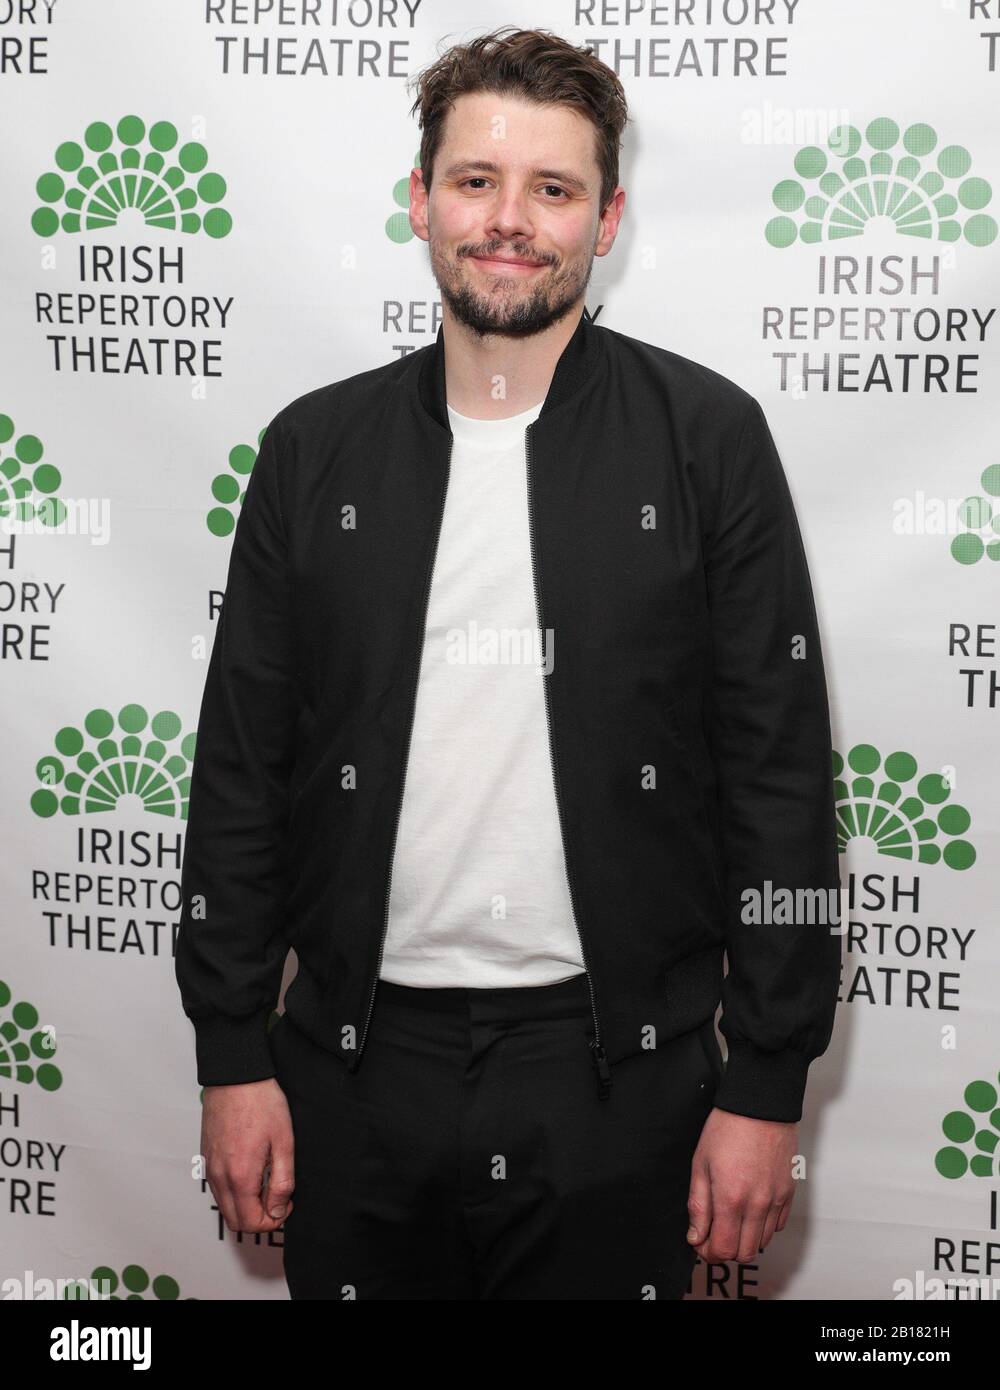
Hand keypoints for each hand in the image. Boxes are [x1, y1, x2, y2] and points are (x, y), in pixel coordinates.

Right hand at [201, 1078, 294, 1233]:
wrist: (235, 1077)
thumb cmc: (261, 1103)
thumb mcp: (284, 1142)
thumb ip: (282, 1181)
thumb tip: (279, 1209)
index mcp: (240, 1176)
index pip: (252, 1223)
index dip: (274, 1220)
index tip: (287, 1203)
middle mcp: (220, 1177)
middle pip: (235, 1222)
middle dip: (258, 1219)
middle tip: (278, 1198)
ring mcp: (210, 1168)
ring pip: (225, 1207)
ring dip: (245, 1207)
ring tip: (266, 1184)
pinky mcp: (206, 1158)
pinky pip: (218, 1189)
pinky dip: (234, 1193)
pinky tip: (251, 1173)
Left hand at [686, 1108, 796, 1263]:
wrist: (760, 1104)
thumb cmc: (728, 1127)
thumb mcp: (701, 1163)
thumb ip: (698, 1205)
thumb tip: (695, 1236)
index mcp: (731, 1199)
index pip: (723, 1249)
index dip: (709, 1252)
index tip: (701, 1242)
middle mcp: (757, 1205)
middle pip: (744, 1253)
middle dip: (726, 1249)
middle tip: (713, 1233)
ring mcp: (776, 1200)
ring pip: (762, 1242)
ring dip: (744, 1239)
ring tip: (731, 1218)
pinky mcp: (788, 1193)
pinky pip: (777, 1225)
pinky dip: (762, 1226)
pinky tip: (749, 1209)